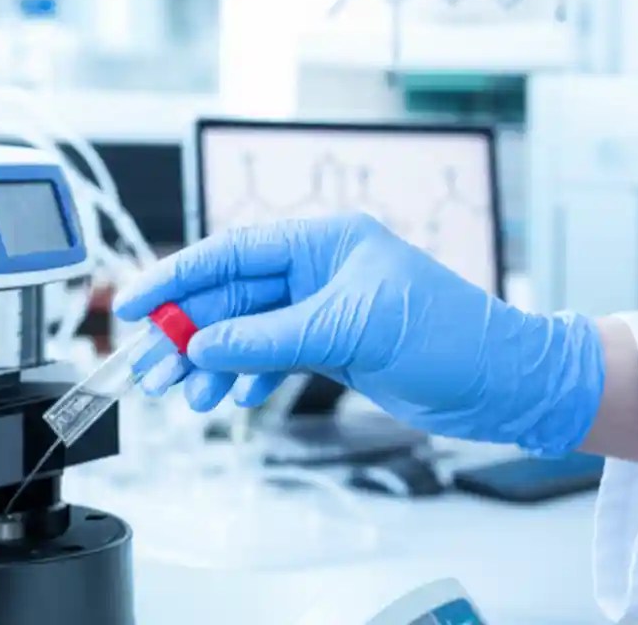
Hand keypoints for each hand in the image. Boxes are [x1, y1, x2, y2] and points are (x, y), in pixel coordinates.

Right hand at [114, 213, 604, 455]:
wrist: (506, 384)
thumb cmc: (450, 337)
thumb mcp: (351, 331)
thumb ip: (269, 337)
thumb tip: (201, 341)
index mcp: (325, 240)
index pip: (232, 252)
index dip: (176, 276)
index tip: (132, 302)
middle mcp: (318, 269)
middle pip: (230, 295)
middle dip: (186, 331)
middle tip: (149, 366)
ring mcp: (322, 308)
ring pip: (244, 330)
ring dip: (210, 361)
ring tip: (186, 395)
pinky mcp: (331, 344)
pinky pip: (269, 355)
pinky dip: (244, 375)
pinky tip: (228, 396)